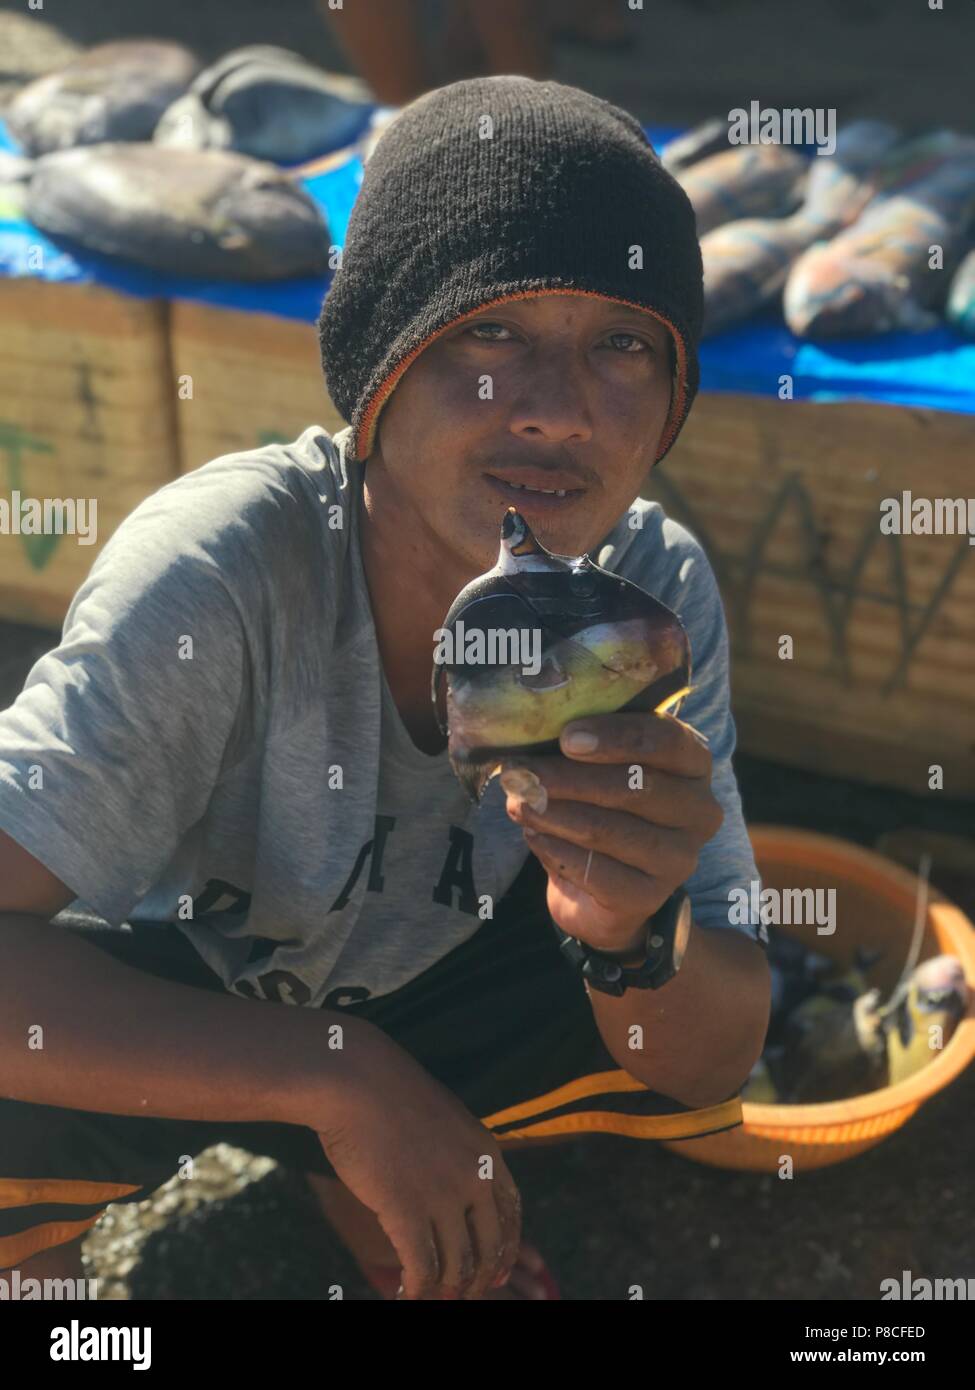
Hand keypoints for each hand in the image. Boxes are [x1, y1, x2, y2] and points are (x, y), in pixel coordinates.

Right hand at [313, 1024, 521, 1299]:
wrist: (356, 1080)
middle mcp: (473, 1178)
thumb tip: (457, 1188)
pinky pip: (422, 1268)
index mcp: (486, 1152)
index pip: (512, 1213)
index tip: (500, 1271)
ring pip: (457, 1265)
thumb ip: (458, 1154)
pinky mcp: (406, 1212)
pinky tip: (406, 1294)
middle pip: (489, 1247)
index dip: (508, 1248)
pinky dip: (418, 1289)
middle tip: (465, 1296)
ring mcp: (442, 1196)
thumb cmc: (388, 1095)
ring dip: (446, 1290)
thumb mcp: (443, 1119)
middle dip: (479, 1280)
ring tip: (432, 1297)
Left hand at [499, 711, 722, 953]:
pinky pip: (596, 871)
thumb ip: (582, 748)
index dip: (616, 736)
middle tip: (521, 774)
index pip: (667, 740)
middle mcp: (699, 810)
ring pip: (609, 829)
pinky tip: (534, 835)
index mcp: (693, 764)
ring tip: (518, 804)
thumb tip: (534, 738)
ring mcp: (679, 858)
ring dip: (554, 814)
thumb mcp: (599, 768)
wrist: (601, 888)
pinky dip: (556, 849)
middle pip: (633, 786)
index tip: (566, 738)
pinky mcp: (650, 896)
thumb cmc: (603, 808)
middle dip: (568, 778)